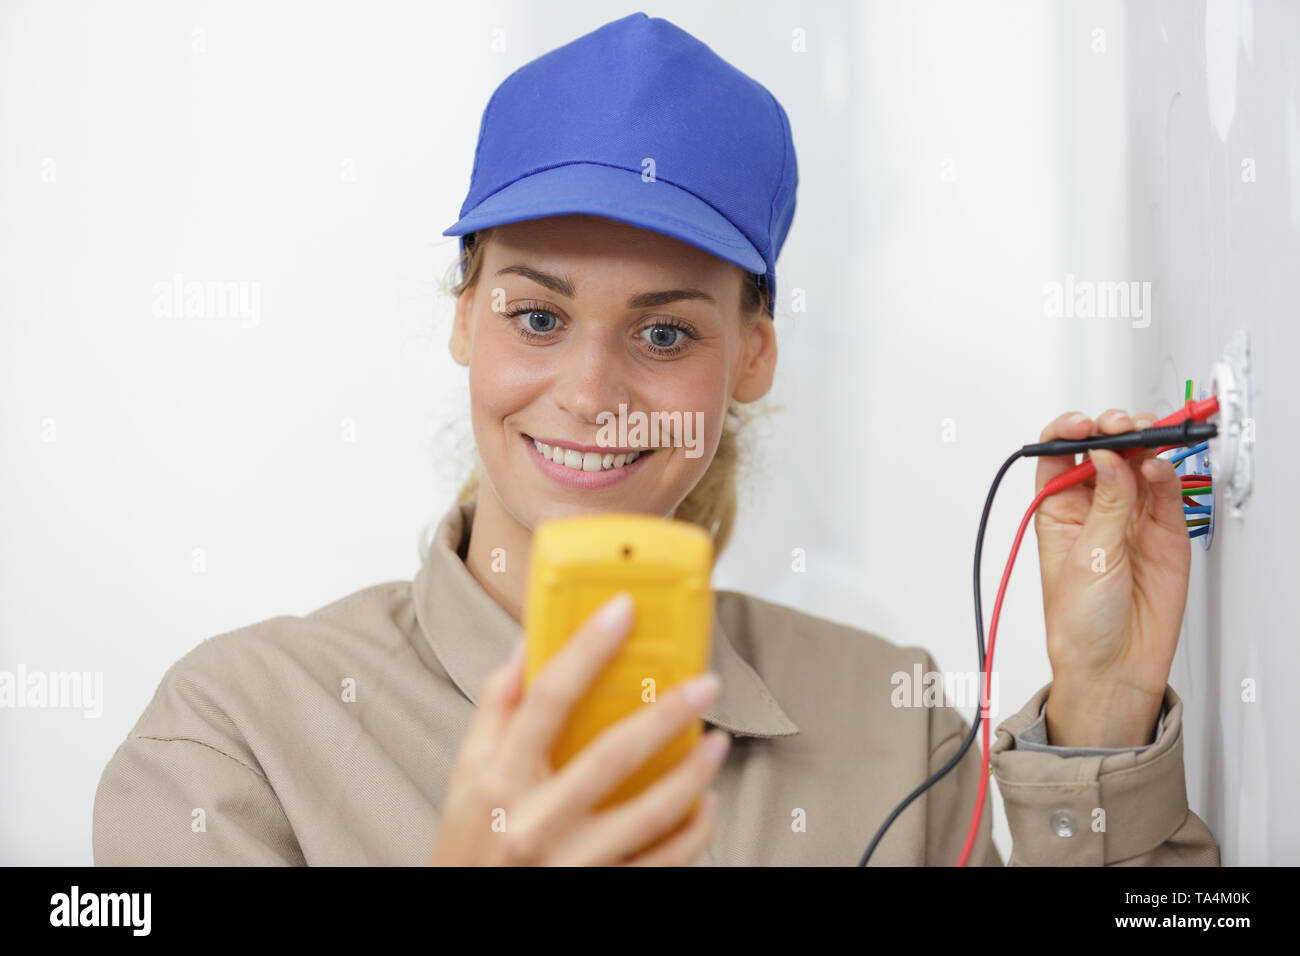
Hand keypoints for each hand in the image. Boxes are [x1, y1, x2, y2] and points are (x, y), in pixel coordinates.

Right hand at [427, 593, 729, 864]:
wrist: (466, 923)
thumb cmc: (469, 844)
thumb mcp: (466, 773)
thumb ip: (498, 706)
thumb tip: (531, 642)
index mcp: (498, 778)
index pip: (547, 697)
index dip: (587, 647)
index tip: (623, 609)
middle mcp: (533, 821)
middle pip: (612, 754)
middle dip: (667, 713)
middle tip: (705, 683)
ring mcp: (570, 862)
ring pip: (649, 813)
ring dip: (693, 773)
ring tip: (718, 743)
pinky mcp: (598, 891)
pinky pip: (661, 864)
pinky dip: (692, 833)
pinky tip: (705, 805)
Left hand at [1033, 409, 1189, 747]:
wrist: (1115, 665)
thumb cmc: (1081, 621)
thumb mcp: (1087, 557)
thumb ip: (1107, 504)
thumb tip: (1108, 456)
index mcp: (1057, 510)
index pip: (1059, 455)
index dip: (1068, 432)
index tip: (1081, 426)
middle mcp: (1094, 508)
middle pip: (1103, 451)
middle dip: (1110, 431)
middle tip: (1120, 428)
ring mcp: (1130, 516)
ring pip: (1137, 463)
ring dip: (1141, 443)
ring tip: (1143, 439)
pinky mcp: (1163, 529)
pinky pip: (1164, 489)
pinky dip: (1164, 472)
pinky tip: (1158, 465)